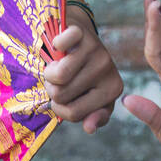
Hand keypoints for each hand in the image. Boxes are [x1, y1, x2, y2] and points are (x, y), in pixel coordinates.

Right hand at [43, 4, 122, 133]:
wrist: (79, 38)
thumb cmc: (82, 73)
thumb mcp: (91, 97)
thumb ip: (93, 115)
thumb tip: (89, 128)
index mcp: (113, 89)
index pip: (74, 113)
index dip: (59, 107)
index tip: (65, 96)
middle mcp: (107, 68)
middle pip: (61, 95)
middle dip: (52, 89)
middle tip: (58, 79)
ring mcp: (96, 48)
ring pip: (57, 75)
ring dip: (48, 72)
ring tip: (55, 67)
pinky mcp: (81, 32)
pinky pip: (60, 45)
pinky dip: (54, 46)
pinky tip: (59, 46)